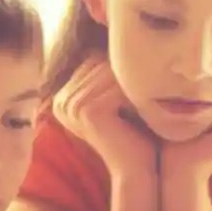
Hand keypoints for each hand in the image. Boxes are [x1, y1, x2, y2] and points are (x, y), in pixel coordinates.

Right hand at [53, 58, 155, 173]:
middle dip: (125, 71)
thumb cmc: (130, 134)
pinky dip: (136, 92)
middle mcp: (62, 101)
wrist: (134, 170)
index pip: (92, 61)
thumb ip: (107, 78)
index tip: (139, 78)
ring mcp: (73, 106)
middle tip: (150, 81)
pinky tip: (149, 102)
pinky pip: (117, 86)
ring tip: (150, 92)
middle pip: (99, 64)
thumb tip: (116, 40)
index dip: (117, 67)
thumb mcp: (115, 103)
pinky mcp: (89, 111)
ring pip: (109, 72)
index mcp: (62, 98)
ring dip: (133, 81)